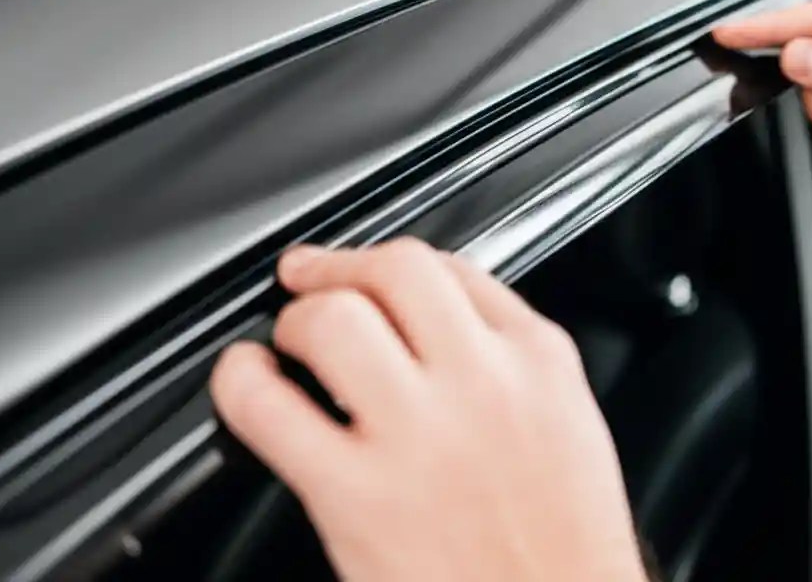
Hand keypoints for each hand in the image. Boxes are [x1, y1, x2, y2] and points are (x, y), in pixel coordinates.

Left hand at [210, 240, 647, 581]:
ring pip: (333, 320)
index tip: (370, 273)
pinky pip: (267, 406)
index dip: (394, 264)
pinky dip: (241, 381)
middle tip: (314, 282)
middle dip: (342, 268)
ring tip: (288, 340)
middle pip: (396, 270)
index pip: (456, 269)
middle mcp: (482, 382)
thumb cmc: (564, 547)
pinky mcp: (356, 496)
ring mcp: (419, 435)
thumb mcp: (569, 428)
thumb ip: (511, 364)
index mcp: (540, 362)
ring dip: (298, 318)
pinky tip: (247, 381)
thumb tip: (438, 323)